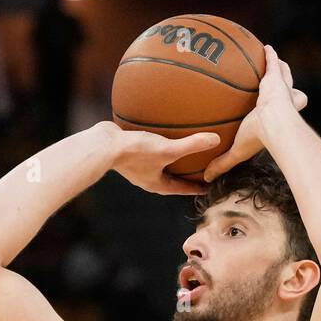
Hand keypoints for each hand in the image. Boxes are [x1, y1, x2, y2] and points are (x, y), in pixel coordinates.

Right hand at [104, 122, 221, 195]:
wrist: (104, 145)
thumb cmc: (135, 152)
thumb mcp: (168, 149)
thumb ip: (192, 145)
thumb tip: (216, 139)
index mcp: (157, 184)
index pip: (183, 189)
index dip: (197, 187)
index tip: (210, 185)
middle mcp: (148, 178)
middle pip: (172, 178)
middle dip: (185, 174)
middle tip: (201, 168)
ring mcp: (138, 166)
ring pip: (160, 164)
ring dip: (171, 159)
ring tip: (183, 149)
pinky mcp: (130, 153)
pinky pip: (149, 150)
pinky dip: (159, 144)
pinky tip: (162, 131)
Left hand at [203, 45, 306, 181]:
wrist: (275, 125)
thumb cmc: (258, 138)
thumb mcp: (237, 152)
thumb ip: (222, 162)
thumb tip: (205, 179)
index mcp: (272, 117)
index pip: (272, 112)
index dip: (270, 110)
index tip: (264, 108)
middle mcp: (279, 102)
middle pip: (283, 90)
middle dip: (280, 84)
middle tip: (272, 80)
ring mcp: (279, 88)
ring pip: (282, 75)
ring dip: (278, 68)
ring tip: (267, 59)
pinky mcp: (276, 77)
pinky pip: (273, 62)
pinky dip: (270, 55)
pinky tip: (264, 47)